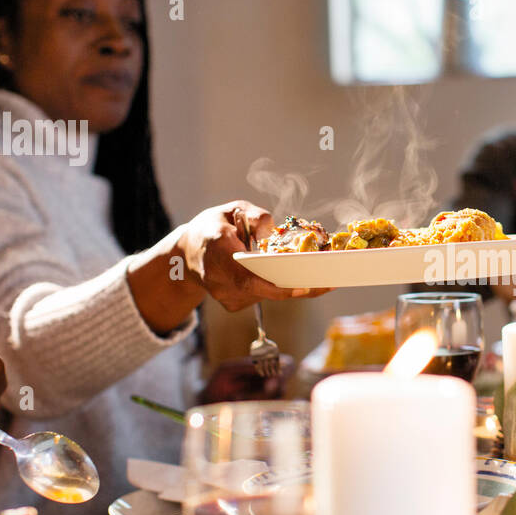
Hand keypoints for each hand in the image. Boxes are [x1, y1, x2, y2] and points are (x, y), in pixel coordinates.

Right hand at [128, 201, 328, 334]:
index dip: (275, 285)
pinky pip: (262, 296)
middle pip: (262, 290)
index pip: (246, 276)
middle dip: (297, 287)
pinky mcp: (232, 304)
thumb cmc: (213, 227)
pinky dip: (277, 286)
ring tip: (312, 271)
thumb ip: (256, 216)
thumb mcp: (233, 210)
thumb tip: (275, 234)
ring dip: (289, 284)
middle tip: (329, 282)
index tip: (302, 286)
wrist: (186, 254)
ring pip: (266, 294)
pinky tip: (285, 275)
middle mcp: (218, 278)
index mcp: (216, 249)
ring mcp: (225, 295)